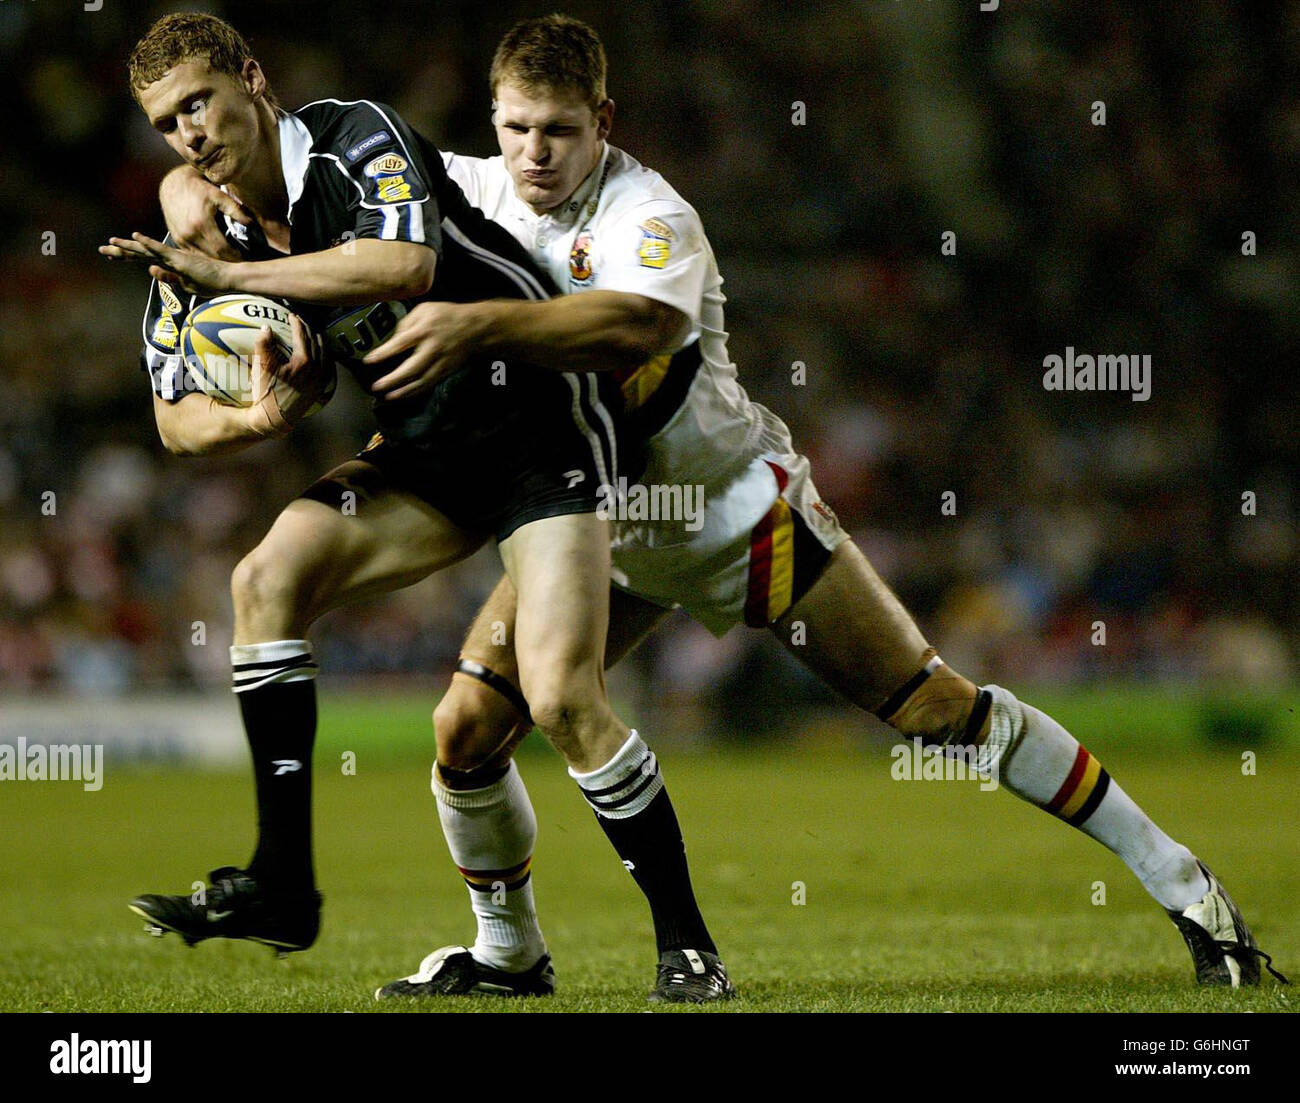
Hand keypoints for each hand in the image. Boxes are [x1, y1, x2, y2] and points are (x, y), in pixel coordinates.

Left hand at [99, 232, 233, 294]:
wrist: (228, 279)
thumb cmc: (212, 283)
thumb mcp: (186, 285)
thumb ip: (168, 278)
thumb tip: (149, 271)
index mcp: (170, 264)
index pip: (144, 259)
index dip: (127, 256)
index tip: (112, 255)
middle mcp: (169, 258)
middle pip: (140, 253)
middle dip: (120, 251)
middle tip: (101, 248)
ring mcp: (173, 257)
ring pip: (146, 250)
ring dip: (128, 246)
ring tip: (111, 241)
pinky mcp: (179, 258)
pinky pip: (160, 249)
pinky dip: (147, 243)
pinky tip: (135, 236)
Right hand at [160, 166, 249, 260]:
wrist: (174, 184)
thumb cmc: (199, 188)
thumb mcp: (219, 195)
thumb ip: (236, 210)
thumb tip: (251, 224)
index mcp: (201, 224)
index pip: (223, 249)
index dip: (236, 256)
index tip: (247, 257)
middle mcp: (189, 234)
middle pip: (214, 256)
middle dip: (229, 260)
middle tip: (242, 260)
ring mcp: (181, 238)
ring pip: (204, 258)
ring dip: (218, 260)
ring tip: (232, 257)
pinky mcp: (177, 239)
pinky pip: (194, 254)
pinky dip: (206, 256)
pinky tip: (217, 254)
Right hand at [245, 315, 335, 437]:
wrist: (275, 418)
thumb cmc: (267, 392)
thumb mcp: (262, 367)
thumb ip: (263, 345)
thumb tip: (266, 327)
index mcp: (304, 361)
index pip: (302, 335)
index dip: (297, 322)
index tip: (292, 315)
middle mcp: (317, 369)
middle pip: (316, 341)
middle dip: (309, 329)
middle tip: (302, 321)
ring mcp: (320, 379)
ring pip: (324, 353)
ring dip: (318, 341)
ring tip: (312, 334)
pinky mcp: (320, 388)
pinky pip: (326, 366)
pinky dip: (323, 356)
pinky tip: (318, 355)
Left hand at [363, 301, 484, 401]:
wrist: (475, 328)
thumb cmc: (447, 316)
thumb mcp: (425, 309)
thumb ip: (407, 322)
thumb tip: (394, 338)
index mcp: (425, 330)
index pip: (401, 343)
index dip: (384, 353)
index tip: (369, 361)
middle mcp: (433, 348)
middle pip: (412, 368)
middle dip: (393, 380)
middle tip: (377, 387)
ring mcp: (441, 361)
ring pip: (422, 381)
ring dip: (404, 391)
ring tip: (389, 396)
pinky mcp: (446, 370)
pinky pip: (430, 384)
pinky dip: (416, 392)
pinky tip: (405, 395)